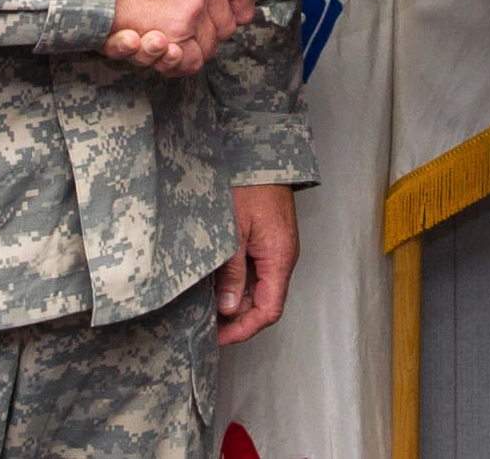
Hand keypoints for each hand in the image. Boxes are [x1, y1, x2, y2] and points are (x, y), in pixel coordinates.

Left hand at [216, 184, 298, 344]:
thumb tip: (228, 309)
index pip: (268, 311)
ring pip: (259, 288)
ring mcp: (276, 248)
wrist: (259, 152)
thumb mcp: (232, 230)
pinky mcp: (268, 239)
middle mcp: (283, 257)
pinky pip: (256, 270)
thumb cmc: (249, 184)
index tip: (218, 337)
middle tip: (206, 325)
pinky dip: (238, 282)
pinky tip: (217, 282)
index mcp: (280, 258)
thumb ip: (232, 272)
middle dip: (236, 319)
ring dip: (235, 301)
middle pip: (264, 302)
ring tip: (207, 306)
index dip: (244, 330)